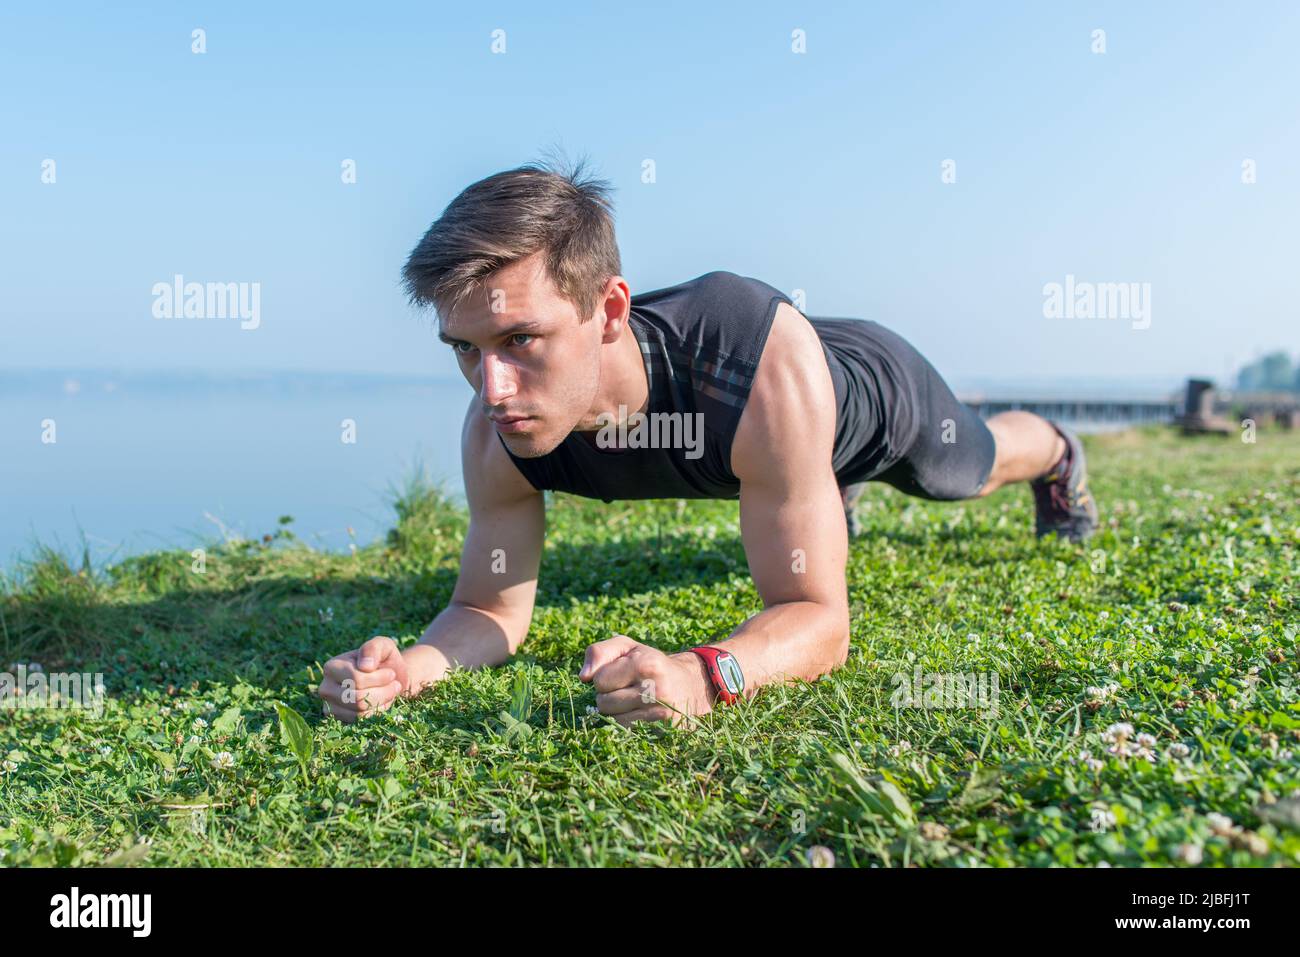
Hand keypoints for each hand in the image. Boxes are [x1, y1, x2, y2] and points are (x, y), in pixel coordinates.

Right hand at [318, 635, 410, 722]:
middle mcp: (325, 688)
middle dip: (383, 692)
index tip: (391, 673)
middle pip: (356, 697)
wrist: (389, 679)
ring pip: (359, 712)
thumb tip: (364, 665)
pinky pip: (360, 722)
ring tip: (390, 692)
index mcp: (331, 667)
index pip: (356, 679)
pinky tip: (382, 702)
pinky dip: (377, 712)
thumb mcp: (383, 646)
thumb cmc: (384, 660)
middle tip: (394, 684)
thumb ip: (373, 648)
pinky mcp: (339, 720)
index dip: (379, 679)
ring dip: (382, 702)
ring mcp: (330, 706)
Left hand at [578, 634, 715, 726]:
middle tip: (627, 689)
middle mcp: (656, 690)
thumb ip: (599, 652)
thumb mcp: (626, 647)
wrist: (690, 685)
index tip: (620, 675)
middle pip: (604, 704)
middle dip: (609, 696)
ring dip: (617, 713)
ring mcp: (661, 715)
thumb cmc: (650, 663)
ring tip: (633, 701)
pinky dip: (628, 725)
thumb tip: (583, 677)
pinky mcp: (663, 733)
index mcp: (646, 664)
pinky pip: (626, 734)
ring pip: (612, 721)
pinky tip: (640, 715)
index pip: (600, 681)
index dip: (605, 678)